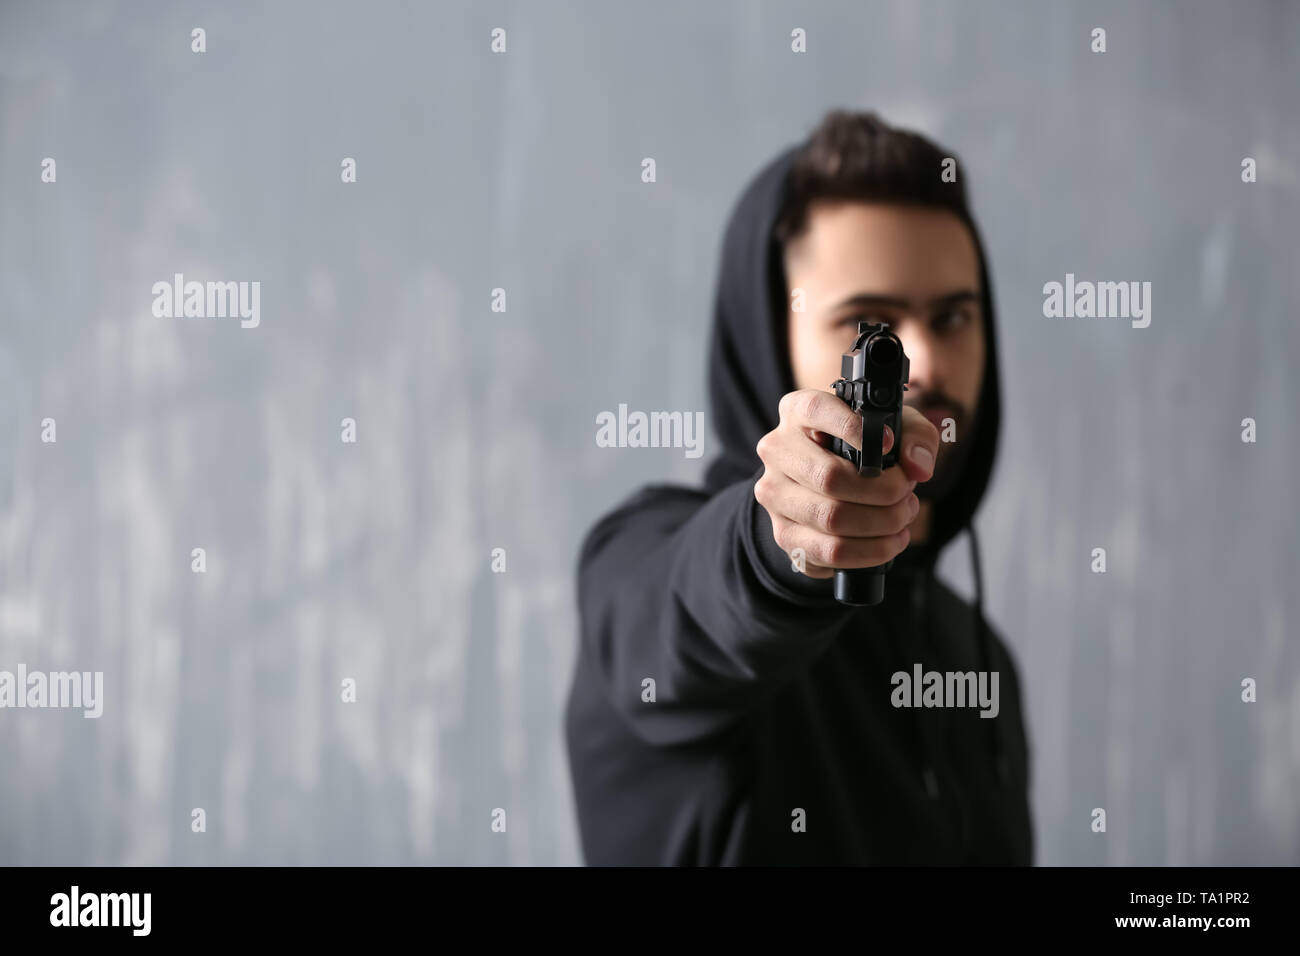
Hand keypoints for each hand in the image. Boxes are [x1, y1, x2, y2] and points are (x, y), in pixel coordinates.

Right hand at [754, 389, 939, 577]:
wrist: (833, 486)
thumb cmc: (865, 449)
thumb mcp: (897, 429)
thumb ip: (916, 437)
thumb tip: (917, 467)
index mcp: (797, 412)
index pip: (815, 410)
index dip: (854, 428)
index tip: (888, 446)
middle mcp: (777, 451)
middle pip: (830, 477)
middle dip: (884, 491)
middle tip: (906, 492)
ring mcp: (775, 495)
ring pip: (831, 518)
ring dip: (881, 522)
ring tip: (903, 516)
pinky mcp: (784, 534)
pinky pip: (830, 551)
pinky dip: (871, 551)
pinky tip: (890, 541)